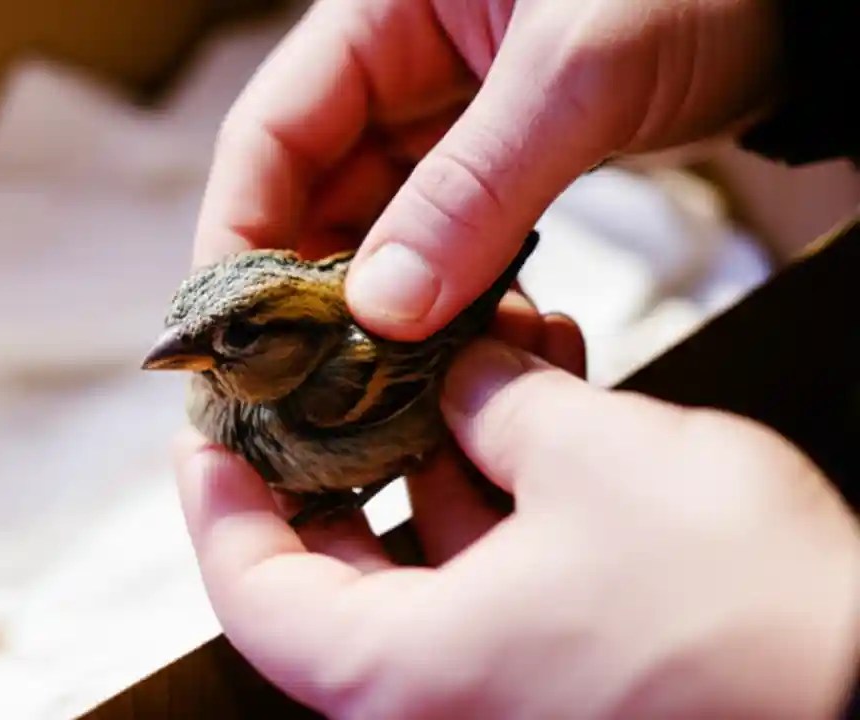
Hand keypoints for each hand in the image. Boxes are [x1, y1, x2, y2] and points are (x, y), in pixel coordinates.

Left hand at [173, 299, 859, 717]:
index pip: (252, 593)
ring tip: (465, 350)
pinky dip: (507, 490)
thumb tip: (463, 371)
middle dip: (343, 451)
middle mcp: (444, 701)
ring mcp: (510, 688)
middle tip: (331, 370)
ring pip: (432, 559)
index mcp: (409, 675)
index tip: (210, 429)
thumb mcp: (598, 464)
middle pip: (336, 571)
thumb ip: (503, 404)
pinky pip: (503, 572)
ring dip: (445, 450)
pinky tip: (537, 398)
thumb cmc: (747, 618)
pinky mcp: (573, 668)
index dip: (218, 502)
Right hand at [194, 0, 781, 340]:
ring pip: (375, 230)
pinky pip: (444, 244)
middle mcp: (397, 72)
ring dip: (377, 307)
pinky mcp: (497, 169)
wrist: (798, 2)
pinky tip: (448, 350)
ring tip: (375, 383)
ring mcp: (447, 125)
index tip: (237, 327)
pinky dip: (443, 299)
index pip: (269, 131)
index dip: (241, 230)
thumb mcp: (574, 76)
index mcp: (380, 17)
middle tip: (305, 383)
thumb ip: (474, 192)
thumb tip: (385, 312)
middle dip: (307, 290)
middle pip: (311, 194)